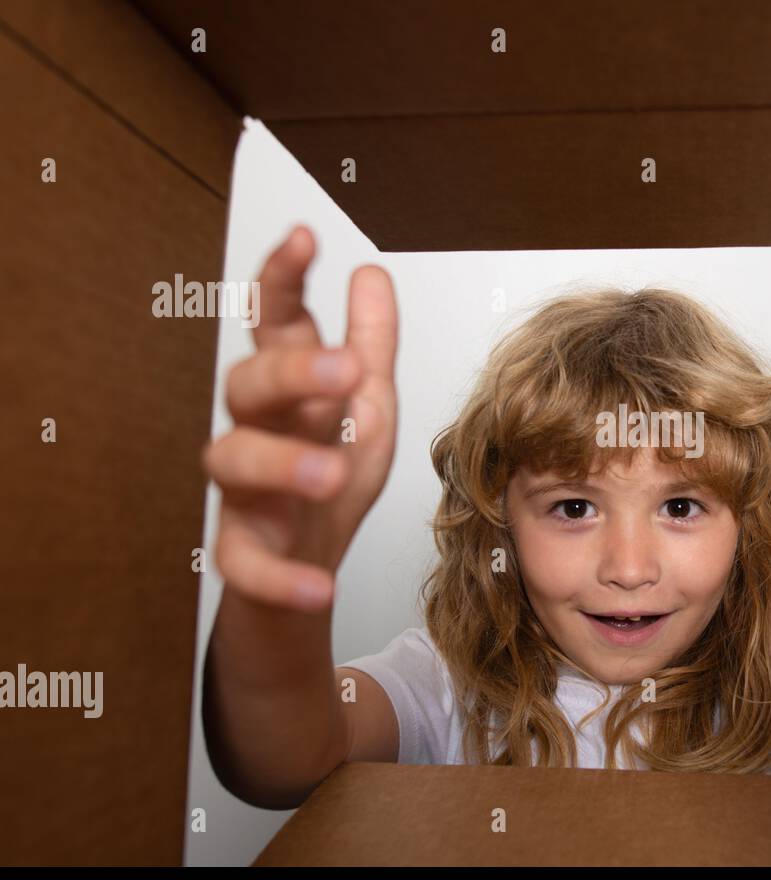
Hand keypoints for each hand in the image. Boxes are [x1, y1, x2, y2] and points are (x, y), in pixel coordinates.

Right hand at [201, 226, 398, 610]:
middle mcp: (259, 430)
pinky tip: (319, 584)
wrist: (308, 575)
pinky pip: (244, 564)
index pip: (276, 322)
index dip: (283, 279)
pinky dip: (280, 577)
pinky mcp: (244, 554)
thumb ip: (370, 345)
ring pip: (233, 462)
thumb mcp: (366, 408)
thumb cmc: (332, 483)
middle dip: (290, 370)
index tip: (304, 237)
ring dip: (282, 464)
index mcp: (293, 392)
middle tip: (343, 369)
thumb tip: (371, 272)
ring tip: (331, 474)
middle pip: (248, 383)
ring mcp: (245, 492)